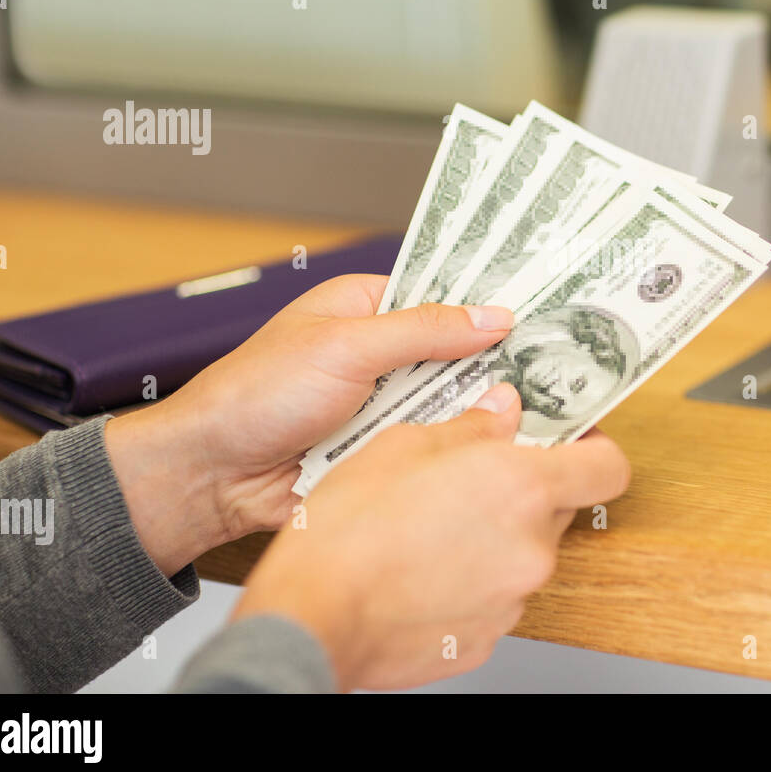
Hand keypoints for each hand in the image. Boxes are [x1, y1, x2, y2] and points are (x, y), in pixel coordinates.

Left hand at [105, 273, 513, 574]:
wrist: (211, 476)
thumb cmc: (255, 395)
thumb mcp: (346, 347)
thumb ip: (423, 331)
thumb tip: (494, 316)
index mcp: (364, 308)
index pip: (442, 295)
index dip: (487, 303)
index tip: (544, 307)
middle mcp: (378, 354)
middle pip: (455, 353)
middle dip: (492, 361)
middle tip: (559, 364)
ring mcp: (382, 405)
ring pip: (449, 402)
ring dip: (473, 409)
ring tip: (541, 407)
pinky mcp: (382, 451)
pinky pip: (431, 445)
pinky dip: (452, 448)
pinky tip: (495, 448)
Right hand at [231, 383, 630, 690]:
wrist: (311, 618)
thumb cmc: (348, 532)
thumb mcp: (403, 446)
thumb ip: (469, 427)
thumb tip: (501, 411)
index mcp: (523, 488)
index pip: (607, 468)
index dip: (595, 449)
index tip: (572, 439)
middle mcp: (531, 547)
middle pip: (557, 509)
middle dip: (525, 490)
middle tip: (474, 476)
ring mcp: (511, 600)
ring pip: (520, 554)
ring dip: (492, 537)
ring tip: (431, 527)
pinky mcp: (485, 638)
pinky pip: (492, 597)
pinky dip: (469, 581)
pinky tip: (422, 568)